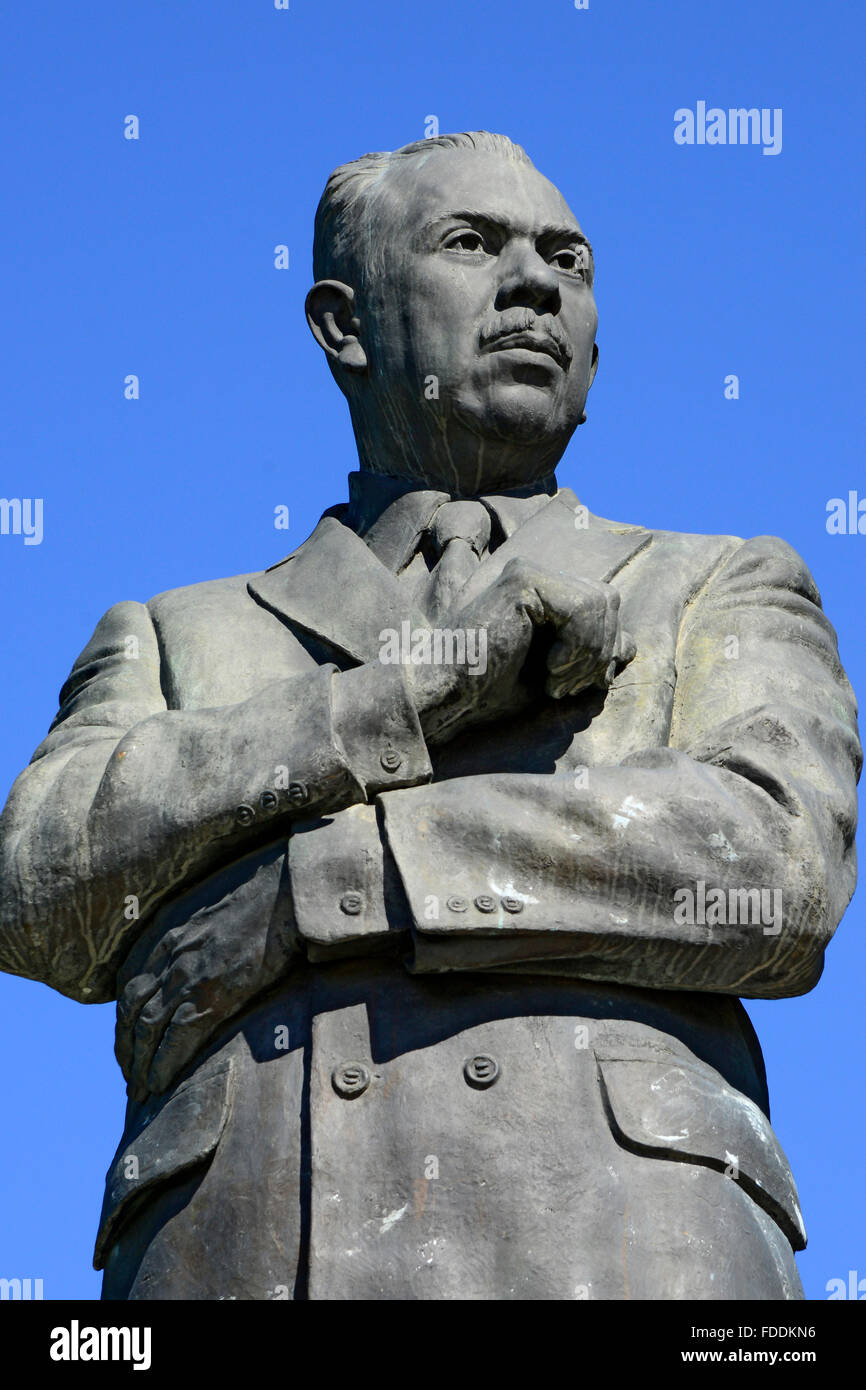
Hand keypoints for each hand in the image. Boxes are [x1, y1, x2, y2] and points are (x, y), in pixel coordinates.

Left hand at [115, 846, 294, 1100]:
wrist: (285, 891)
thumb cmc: (263, 895)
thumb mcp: (214, 908)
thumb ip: (196, 931)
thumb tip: (200, 952)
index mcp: (166, 933)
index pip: (130, 985)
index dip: (125, 1017)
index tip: (129, 1038)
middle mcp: (167, 956)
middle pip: (130, 1010)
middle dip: (126, 1045)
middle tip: (131, 1072)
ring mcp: (186, 976)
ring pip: (146, 1029)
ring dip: (140, 1063)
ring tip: (142, 1088)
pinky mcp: (209, 995)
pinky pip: (176, 1039)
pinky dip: (163, 1065)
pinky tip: (161, 1084)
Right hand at [406, 558, 634, 743]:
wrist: (448, 697)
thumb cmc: (491, 692)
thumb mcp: (556, 675)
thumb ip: (591, 654)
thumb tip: (630, 642)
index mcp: (543, 595)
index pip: (604, 608)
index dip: (604, 651)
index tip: (573, 688)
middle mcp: (537, 577)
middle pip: (608, 600)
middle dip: (599, 651)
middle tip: (565, 687)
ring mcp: (528, 574)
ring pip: (600, 602)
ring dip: (588, 653)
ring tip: (555, 682)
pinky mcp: (522, 582)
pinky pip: (580, 607)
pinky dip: (576, 646)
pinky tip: (547, 670)